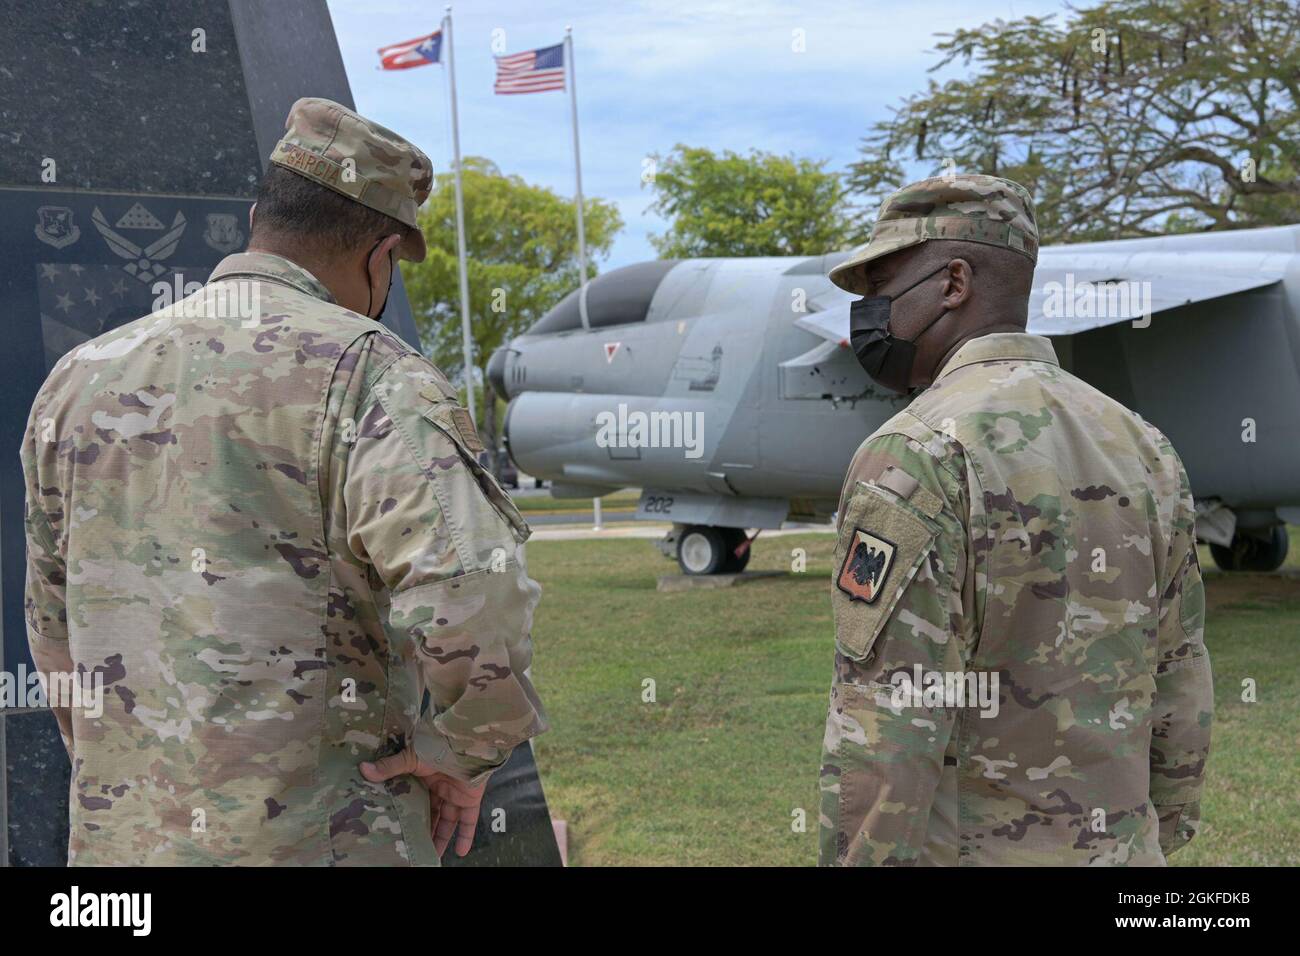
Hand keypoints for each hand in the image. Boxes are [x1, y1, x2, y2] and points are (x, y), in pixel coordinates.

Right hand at [360, 748, 487, 857]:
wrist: (465, 743)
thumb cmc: (438, 746)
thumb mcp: (410, 757)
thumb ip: (389, 767)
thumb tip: (363, 768)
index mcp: (425, 775)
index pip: (415, 798)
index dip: (409, 813)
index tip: (399, 826)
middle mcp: (440, 786)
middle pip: (431, 813)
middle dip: (424, 830)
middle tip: (414, 847)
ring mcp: (456, 793)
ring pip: (448, 821)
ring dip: (441, 838)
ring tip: (432, 856)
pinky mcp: (471, 798)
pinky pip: (469, 820)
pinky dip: (466, 835)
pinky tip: (461, 851)